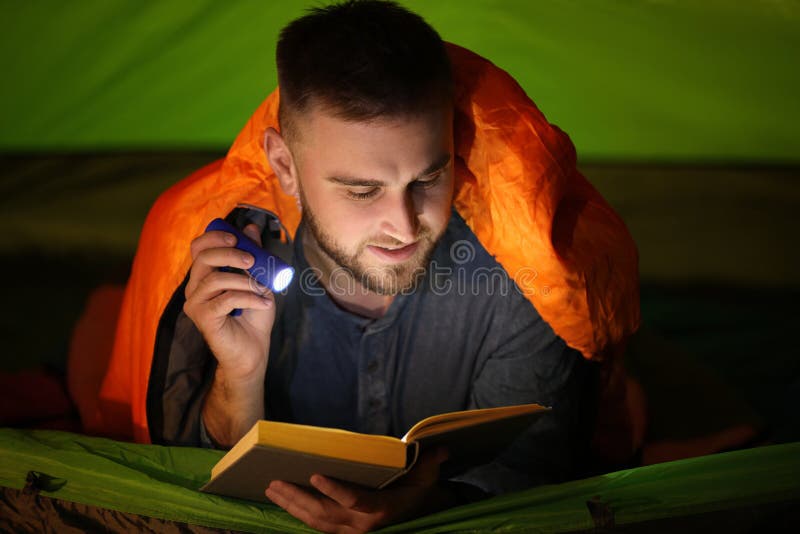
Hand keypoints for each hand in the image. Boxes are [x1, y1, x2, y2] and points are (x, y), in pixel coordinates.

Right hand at [183, 223, 275, 380]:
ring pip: (215, 279)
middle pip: (203, 258)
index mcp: (204, 276)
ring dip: (244, 281)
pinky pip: (225, 299)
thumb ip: (253, 255)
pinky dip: (248, 297)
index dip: (214, 237)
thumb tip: (250, 227)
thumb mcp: (258, 280)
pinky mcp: (203, 318)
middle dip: (230, 254)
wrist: (254, 351)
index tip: (236, 237)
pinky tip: (262, 303)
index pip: (198, 247)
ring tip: (263, 290)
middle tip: (252, 260)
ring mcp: (195, 304)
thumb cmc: (253, 316)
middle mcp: (194, 288)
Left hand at [265, 448, 452, 532]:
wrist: (417, 514)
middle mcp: (363, 525)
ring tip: (271, 489)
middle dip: (297, 499)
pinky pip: (316, 526)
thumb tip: (442, 449)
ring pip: (316, 522)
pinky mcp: (342, 533)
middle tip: (275, 482)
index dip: (335, 491)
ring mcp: (350, 532)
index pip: (354, 502)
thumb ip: (430, 463)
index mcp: (382, 509)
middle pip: (324, 514)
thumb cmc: (418, 490)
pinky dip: (298, 515)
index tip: (315, 476)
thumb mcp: (427, 476)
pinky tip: (282, 502)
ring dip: (291, 506)